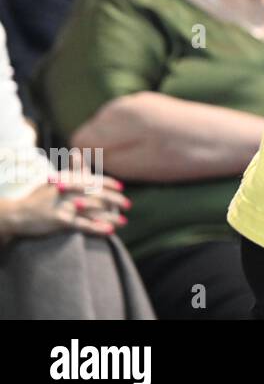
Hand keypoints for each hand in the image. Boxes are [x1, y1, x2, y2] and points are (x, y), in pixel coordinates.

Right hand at [0, 175, 130, 240]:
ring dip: (111, 216)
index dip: (109, 183)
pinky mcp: (60, 220)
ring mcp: (64, 205)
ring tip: (123, 222)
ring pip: (94, 210)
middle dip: (115, 200)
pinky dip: (97, 227)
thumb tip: (77, 152)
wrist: (16, 214)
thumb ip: (69, 170)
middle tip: (128, 205)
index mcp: (68, 180)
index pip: (93, 179)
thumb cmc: (37, 198)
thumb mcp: (53, 181)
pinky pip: (83, 224)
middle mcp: (68, 190)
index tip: (122, 188)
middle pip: (97, 194)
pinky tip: (109, 231)